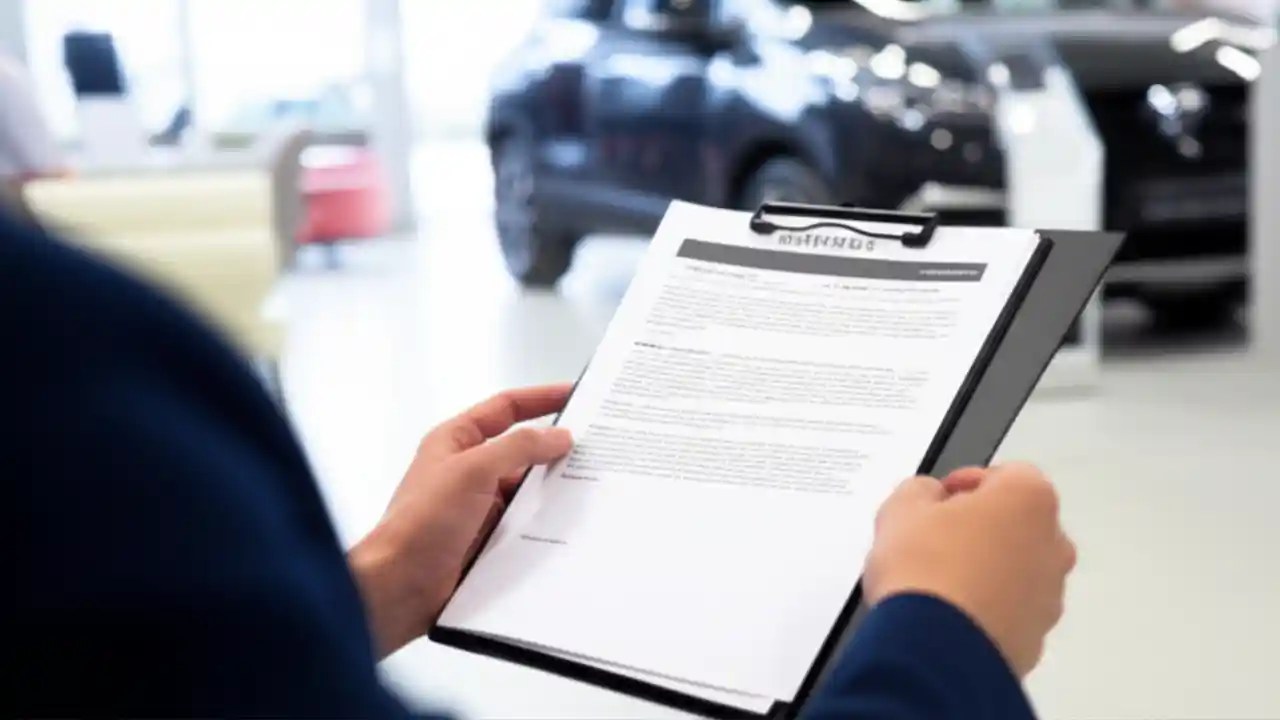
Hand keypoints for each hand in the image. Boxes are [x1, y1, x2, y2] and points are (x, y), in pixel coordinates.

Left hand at [348, 384, 573, 656]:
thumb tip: (561, 437)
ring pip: (528, 491)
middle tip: (602, 450)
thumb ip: (518, 448)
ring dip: (556, 491)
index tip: (578, 395)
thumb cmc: (426, 519)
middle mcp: (469, 470)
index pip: (505, 409)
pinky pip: (525, 524)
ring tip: (600, 490)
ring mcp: (479, 507)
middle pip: (522, 451)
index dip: (540, 398)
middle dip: (557, 450)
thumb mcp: (472, 471)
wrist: (398, 587)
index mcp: (456, 442)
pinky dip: (547, 524)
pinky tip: (577, 527)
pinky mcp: (488, 540)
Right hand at [863, 463, 1075, 677]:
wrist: (934, 649)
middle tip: (937, 537)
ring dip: (987, 569)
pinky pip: (1011, 610)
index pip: (1005, 475)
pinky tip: (949, 613)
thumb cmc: (923, 567)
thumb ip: (921, 490)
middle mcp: (1052, 544)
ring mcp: (1049, 595)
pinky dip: (987, 607)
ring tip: (939, 581)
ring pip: (1017, 569)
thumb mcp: (902, 507)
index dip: (966, 484)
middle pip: (1017, 524)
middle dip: (982, 527)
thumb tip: (930, 498)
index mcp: (1029, 499)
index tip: (938, 500)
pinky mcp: (1036, 637)